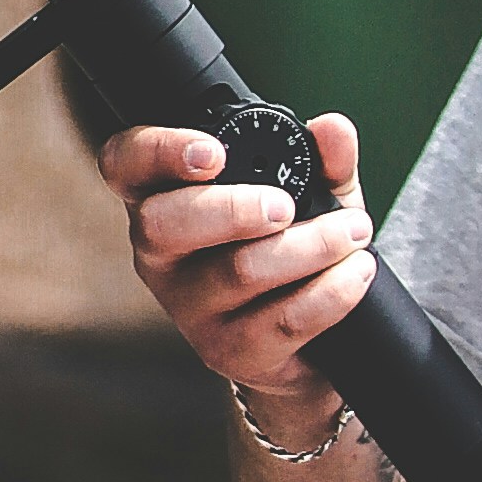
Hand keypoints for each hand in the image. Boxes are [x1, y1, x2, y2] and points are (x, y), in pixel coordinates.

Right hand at [101, 112, 375, 427]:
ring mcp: (189, 309)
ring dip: (309, 246)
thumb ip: (323, 159)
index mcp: (164, 199)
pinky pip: (279, 320)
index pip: (126, 165)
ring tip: (353, 232)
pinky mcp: (227, 352)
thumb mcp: (311, 195)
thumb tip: (333, 130)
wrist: (307, 346)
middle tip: (286, 207)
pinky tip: (355, 271)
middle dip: (231, 209)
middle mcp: (161, 256)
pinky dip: (330, 291)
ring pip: (237, 272)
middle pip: (163, 225)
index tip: (212, 153)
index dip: (156, 152)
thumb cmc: (290, 249)